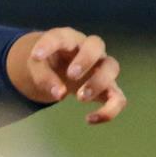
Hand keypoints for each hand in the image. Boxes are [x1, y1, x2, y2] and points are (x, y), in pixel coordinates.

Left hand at [8, 28, 127, 123]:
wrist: (59, 70)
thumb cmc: (49, 63)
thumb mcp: (37, 67)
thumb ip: (43, 77)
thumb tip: (60, 94)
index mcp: (68, 39)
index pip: (60, 36)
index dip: (48, 45)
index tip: (36, 57)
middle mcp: (89, 49)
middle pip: (96, 44)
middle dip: (85, 60)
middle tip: (71, 76)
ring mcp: (101, 67)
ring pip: (112, 67)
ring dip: (99, 82)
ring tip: (80, 98)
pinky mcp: (108, 88)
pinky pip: (119, 98)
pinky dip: (109, 110)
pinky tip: (89, 119)